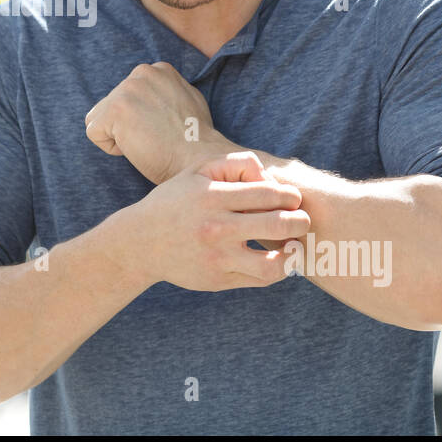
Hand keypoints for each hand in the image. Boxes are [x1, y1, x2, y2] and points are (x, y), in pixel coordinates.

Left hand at [84, 61, 229, 184]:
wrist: (198, 160)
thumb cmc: (195, 140)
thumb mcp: (187, 100)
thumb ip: (164, 90)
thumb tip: (149, 94)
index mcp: (158, 69)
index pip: (128, 95)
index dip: (141, 119)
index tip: (163, 128)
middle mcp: (141, 73)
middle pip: (110, 105)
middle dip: (126, 126)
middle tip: (155, 138)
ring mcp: (127, 90)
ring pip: (99, 118)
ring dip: (118, 135)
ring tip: (147, 141)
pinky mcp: (115, 110)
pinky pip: (94, 133)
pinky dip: (111, 148)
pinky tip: (137, 148)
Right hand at [116, 150, 308, 291]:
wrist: (140, 243)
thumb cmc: (175, 202)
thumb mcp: (196, 171)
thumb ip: (234, 162)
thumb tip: (269, 176)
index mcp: (213, 196)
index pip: (270, 193)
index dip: (290, 195)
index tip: (292, 199)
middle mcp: (217, 228)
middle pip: (278, 224)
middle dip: (300, 220)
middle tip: (301, 220)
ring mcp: (218, 257)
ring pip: (273, 263)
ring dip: (293, 253)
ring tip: (294, 245)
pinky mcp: (218, 279)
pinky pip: (260, 279)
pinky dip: (277, 270)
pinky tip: (277, 259)